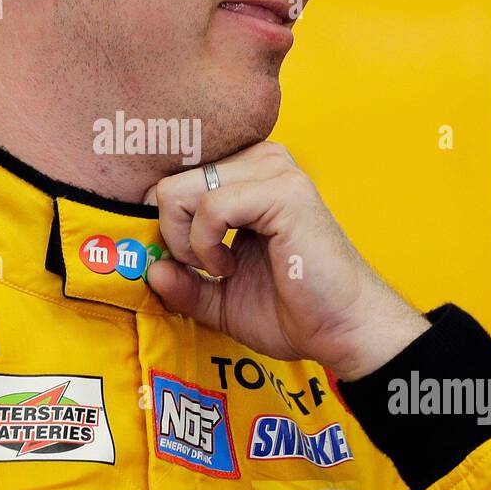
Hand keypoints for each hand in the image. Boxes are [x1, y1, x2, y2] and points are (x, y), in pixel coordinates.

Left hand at [142, 142, 429, 380]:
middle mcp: (259, 160)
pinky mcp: (282, 191)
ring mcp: (273, 170)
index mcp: (245, 174)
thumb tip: (148, 265)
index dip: (159, 218)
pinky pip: (210, 207)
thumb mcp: (219, 298)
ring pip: (179, 188)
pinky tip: (230, 266)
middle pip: (168, 180)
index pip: (175, 174)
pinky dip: (205, 245)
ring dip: (186, 240)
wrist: (342, 330)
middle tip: (200, 266)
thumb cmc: (292, 310)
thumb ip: (182, 282)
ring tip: (218, 267)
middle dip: (169, 233)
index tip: (170, 254)